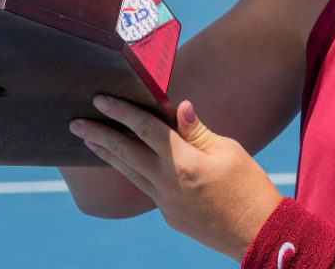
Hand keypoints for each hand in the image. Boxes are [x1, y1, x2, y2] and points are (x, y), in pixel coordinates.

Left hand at [70, 96, 282, 260]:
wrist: (258, 235)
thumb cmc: (250, 187)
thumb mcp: (229, 150)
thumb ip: (198, 130)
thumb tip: (179, 107)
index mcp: (184, 161)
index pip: (145, 128)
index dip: (121, 111)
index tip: (101, 99)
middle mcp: (168, 183)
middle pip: (126, 152)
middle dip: (99, 134)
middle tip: (76, 122)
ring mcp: (166, 203)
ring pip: (130, 173)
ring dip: (108, 155)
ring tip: (88, 142)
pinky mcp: (170, 216)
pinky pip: (144, 188)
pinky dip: (130, 172)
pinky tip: (125, 165)